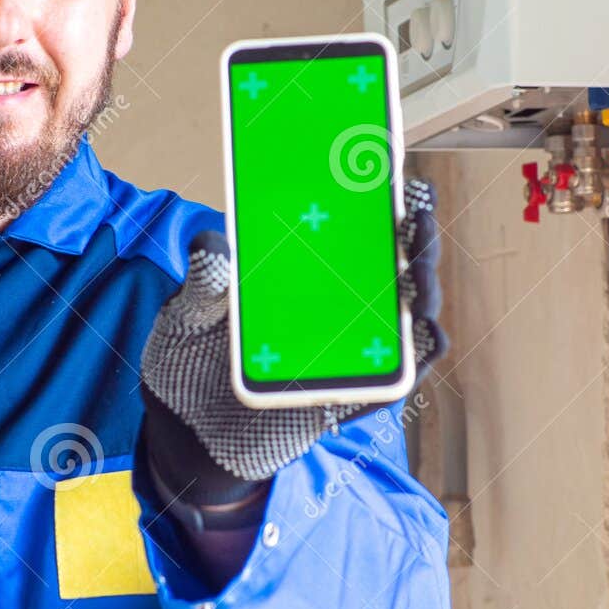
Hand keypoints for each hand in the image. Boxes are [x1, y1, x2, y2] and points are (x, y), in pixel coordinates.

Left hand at [138, 177, 448, 506]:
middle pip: (390, 269)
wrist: (182, 429)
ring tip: (419, 274)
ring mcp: (342, 354)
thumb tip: (209, 243)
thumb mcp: (188, 315)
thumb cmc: (187, 361)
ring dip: (422, 292)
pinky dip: (416, 358)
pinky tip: (427, 333)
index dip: (381, 204)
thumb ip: (203, 284)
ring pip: (402, 319)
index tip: (396, 178)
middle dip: (415, 242)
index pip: (349, 232)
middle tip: (416, 220)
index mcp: (298, 276)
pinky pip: (393, 379)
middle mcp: (330, 310)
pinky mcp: (344, 401)